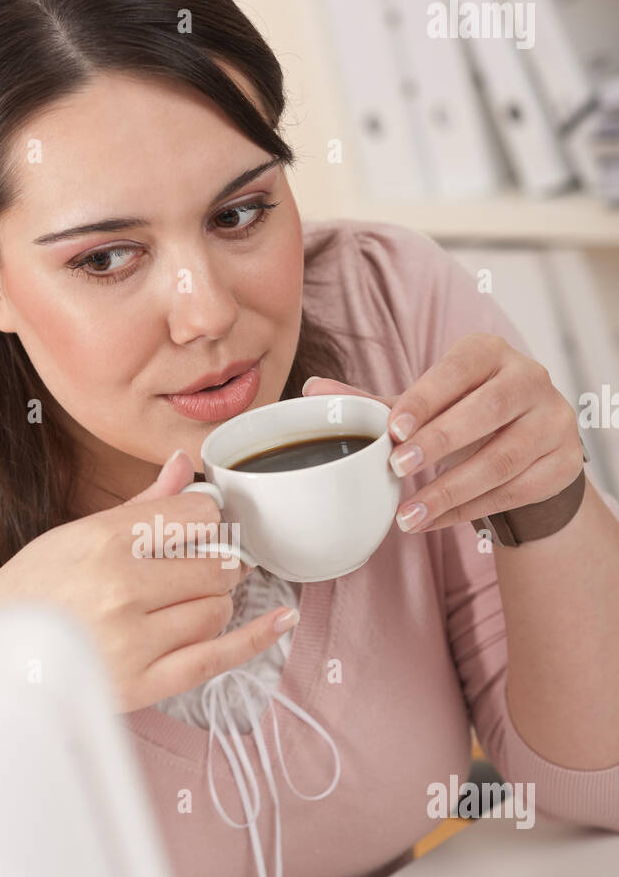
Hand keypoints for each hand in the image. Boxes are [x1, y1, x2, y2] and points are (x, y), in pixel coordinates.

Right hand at [0, 450, 297, 710]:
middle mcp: (122, 587)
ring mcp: (134, 639)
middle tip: (195, 570)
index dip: (207, 521)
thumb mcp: (74, 536)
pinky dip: (256, 639)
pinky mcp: (142, 684)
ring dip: (214, 605)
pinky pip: (216, 658)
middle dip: (215, 567)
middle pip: (215, 566)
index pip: (197, 515)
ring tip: (181, 604)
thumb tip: (184, 465)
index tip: (201, 529)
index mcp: (103, 540)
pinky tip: (281, 620)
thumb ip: (140, 507)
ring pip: (217, 610)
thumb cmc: (29, 593)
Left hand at [302, 333, 582, 532]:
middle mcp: (529, 379)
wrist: (530, 448)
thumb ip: (373, 400)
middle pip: (487, 410)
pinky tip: (433, 523)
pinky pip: (515, 492)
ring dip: (451, 490)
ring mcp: (552, 422)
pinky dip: (469, 511)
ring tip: (407, 515)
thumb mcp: (424, 403)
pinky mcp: (563, 464)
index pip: (459, 367)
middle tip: (396, 470)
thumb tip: (312, 392)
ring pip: (503, 458)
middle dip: (439, 441)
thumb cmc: (466, 415)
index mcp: (490, 353)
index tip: (392, 429)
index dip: (427, 397)